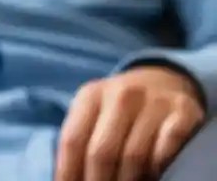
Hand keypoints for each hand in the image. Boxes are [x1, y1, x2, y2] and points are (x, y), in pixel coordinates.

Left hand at [56, 65, 204, 180]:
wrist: (162, 80)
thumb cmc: (119, 108)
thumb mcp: (93, 111)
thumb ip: (80, 138)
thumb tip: (66, 177)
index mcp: (91, 95)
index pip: (72, 141)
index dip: (68, 172)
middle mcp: (122, 95)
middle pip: (102, 152)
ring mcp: (155, 102)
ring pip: (134, 157)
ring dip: (128, 180)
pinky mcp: (184, 112)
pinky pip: (166, 150)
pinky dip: (157, 168)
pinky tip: (151, 175)